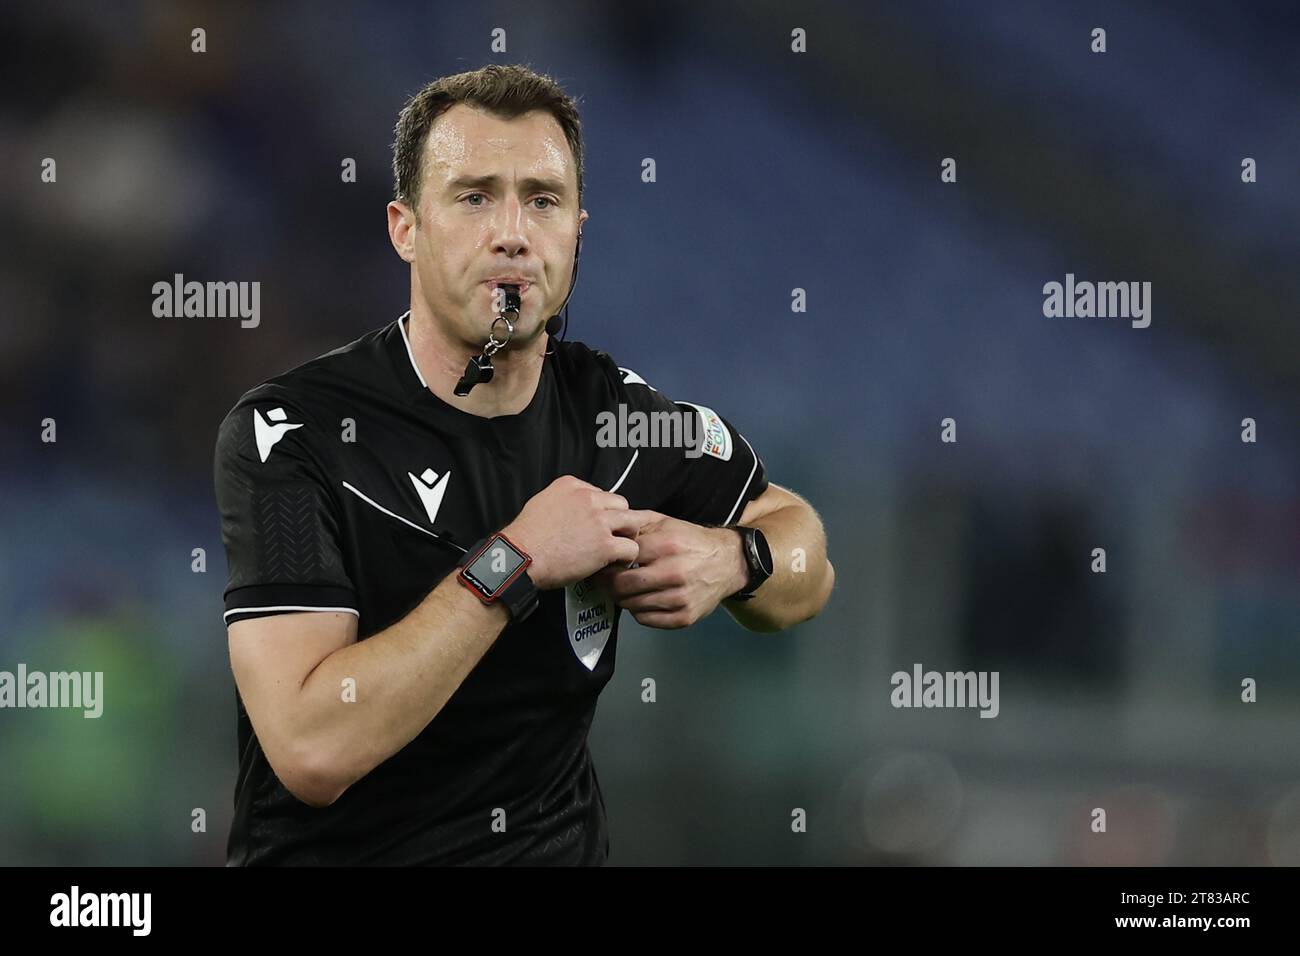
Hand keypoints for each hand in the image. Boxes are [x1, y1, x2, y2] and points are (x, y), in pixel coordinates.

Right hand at [503, 476, 658, 589]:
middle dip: (619, 520)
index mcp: (572, 486)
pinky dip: (625, 558)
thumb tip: (574, 510)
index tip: (595, 524)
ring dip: (627, 536)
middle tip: (612, 535)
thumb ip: (564, 501)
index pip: (602, 493)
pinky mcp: (605, 545)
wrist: (521, 557)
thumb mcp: (541, 502)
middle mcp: (588, 499)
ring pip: (633, 522)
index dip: (602, 511)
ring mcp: (599, 521)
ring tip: (617, 549)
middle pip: (622, 504)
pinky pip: (631, 548)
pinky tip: (614, 563)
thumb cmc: (526, 537)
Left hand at [591, 512, 747, 628]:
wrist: (728, 562)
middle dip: (608, 583)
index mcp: (667, 545)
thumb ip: (635, 523)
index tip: (603, 561)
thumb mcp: (665, 522)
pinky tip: (642, 600)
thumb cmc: (691, 541)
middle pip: (622, 585)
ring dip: (622, 598)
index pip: (622, 557)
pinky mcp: (685, 617)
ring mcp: (680, 598)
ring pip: (631, 605)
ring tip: (624, 589)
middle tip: (605, 580)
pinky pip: (646, 620)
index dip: (608, 559)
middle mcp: (674, 572)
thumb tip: (607, 529)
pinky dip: (638, 612)